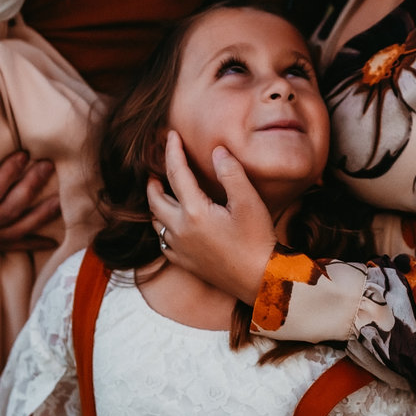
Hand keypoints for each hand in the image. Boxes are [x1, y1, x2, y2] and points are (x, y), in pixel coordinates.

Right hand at [0, 152, 59, 251]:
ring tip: (61, 198)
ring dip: (41, 214)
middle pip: (9, 210)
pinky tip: (53, 241)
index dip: (8, 174)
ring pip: (17, 230)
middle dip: (32, 187)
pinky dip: (34, 244)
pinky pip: (13, 246)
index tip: (23, 154)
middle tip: (48, 165)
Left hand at [146, 132, 274, 303]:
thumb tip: (216, 151)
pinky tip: (171, 226)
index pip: (176, 173)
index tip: (170, 135)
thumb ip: (231, 173)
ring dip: (156, 204)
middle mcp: (180, 230)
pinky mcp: (185, 263)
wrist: (261, 280)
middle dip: (154, 181)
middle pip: (155, 199)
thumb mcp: (249, 202)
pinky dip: (162, 228)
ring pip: (156, 221)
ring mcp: (180, 249)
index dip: (173, 151)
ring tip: (162, 193)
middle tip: (155, 169)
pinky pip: (163, 242)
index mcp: (194, 211)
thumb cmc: (258, 240)